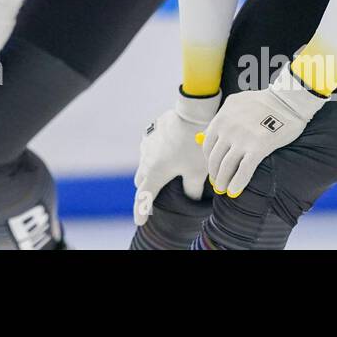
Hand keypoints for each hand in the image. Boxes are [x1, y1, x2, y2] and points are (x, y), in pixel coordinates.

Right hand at [133, 90, 220, 225]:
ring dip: (151, 170)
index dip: (141, 211)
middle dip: (146, 189)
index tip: (139, 221)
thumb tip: (190, 198)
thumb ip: (191, 189)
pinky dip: (155, 154)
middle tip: (157, 195)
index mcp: (155, 172)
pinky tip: (169, 151)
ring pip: (144, 163)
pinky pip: (149, 148)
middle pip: (141, 181)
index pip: (144, 197)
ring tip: (167, 170)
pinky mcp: (150, 132)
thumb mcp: (197, 171)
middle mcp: (146, 160)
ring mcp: (146, 145)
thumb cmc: (195, 145)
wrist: (191, 114)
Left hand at [200, 65, 328, 197]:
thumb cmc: (264, 101)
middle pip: (214, 158)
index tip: (213, 166)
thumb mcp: (236, 102)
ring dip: (222, 181)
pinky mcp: (258, 148)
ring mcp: (242, 139)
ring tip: (223, 189)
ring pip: (226, 167)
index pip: (208, 144)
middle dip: (214, 173)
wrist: (287, 101)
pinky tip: (234, 192)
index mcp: (222, 118)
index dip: (208, 158)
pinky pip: (243, 171)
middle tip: (217, 181)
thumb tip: (207, 134)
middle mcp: (228, 129)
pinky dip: (237, 183)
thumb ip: (223, 117)